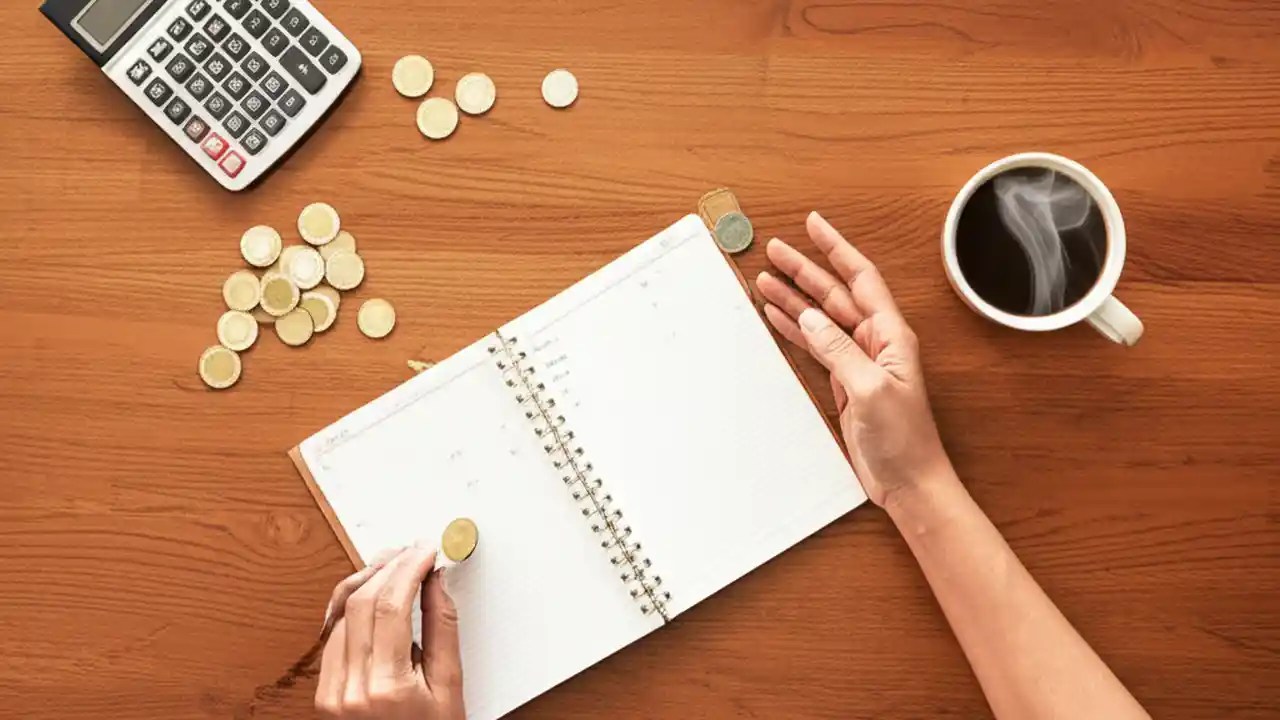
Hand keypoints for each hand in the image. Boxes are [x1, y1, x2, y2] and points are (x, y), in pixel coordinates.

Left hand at [315, 547, 464, 719]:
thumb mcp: (451, 688)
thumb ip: (443, 629)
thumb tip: (437, 581)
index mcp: (387, 688)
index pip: (392, 606)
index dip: (409, 568)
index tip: (425, 550)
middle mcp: (351, 690)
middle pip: (361, 604)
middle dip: (388, 567)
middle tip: (411, 550)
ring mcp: (331, 694)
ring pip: (340, 615)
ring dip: (367, 582)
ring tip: (393, 564)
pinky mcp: (324, 695)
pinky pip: (333, 637)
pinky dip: (351, 609)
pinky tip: (370, 593)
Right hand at [756, 212, 950, 507]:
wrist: (909, 481)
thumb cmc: (903, 440)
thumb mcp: (870, 389)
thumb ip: (839, 350)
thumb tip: (811, 316)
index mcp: (891, 336)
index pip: (861, 278)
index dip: (837, 248)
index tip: (814, 224)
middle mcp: (876, 342)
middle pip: (836, 293)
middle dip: (806, 269)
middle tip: (775, 249)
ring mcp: (860, 361)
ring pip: (821, 318)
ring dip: (795, 297)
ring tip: (765, 278)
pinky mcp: (846, 381)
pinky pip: (817, 346)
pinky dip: (795, 329)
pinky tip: (777, 316)